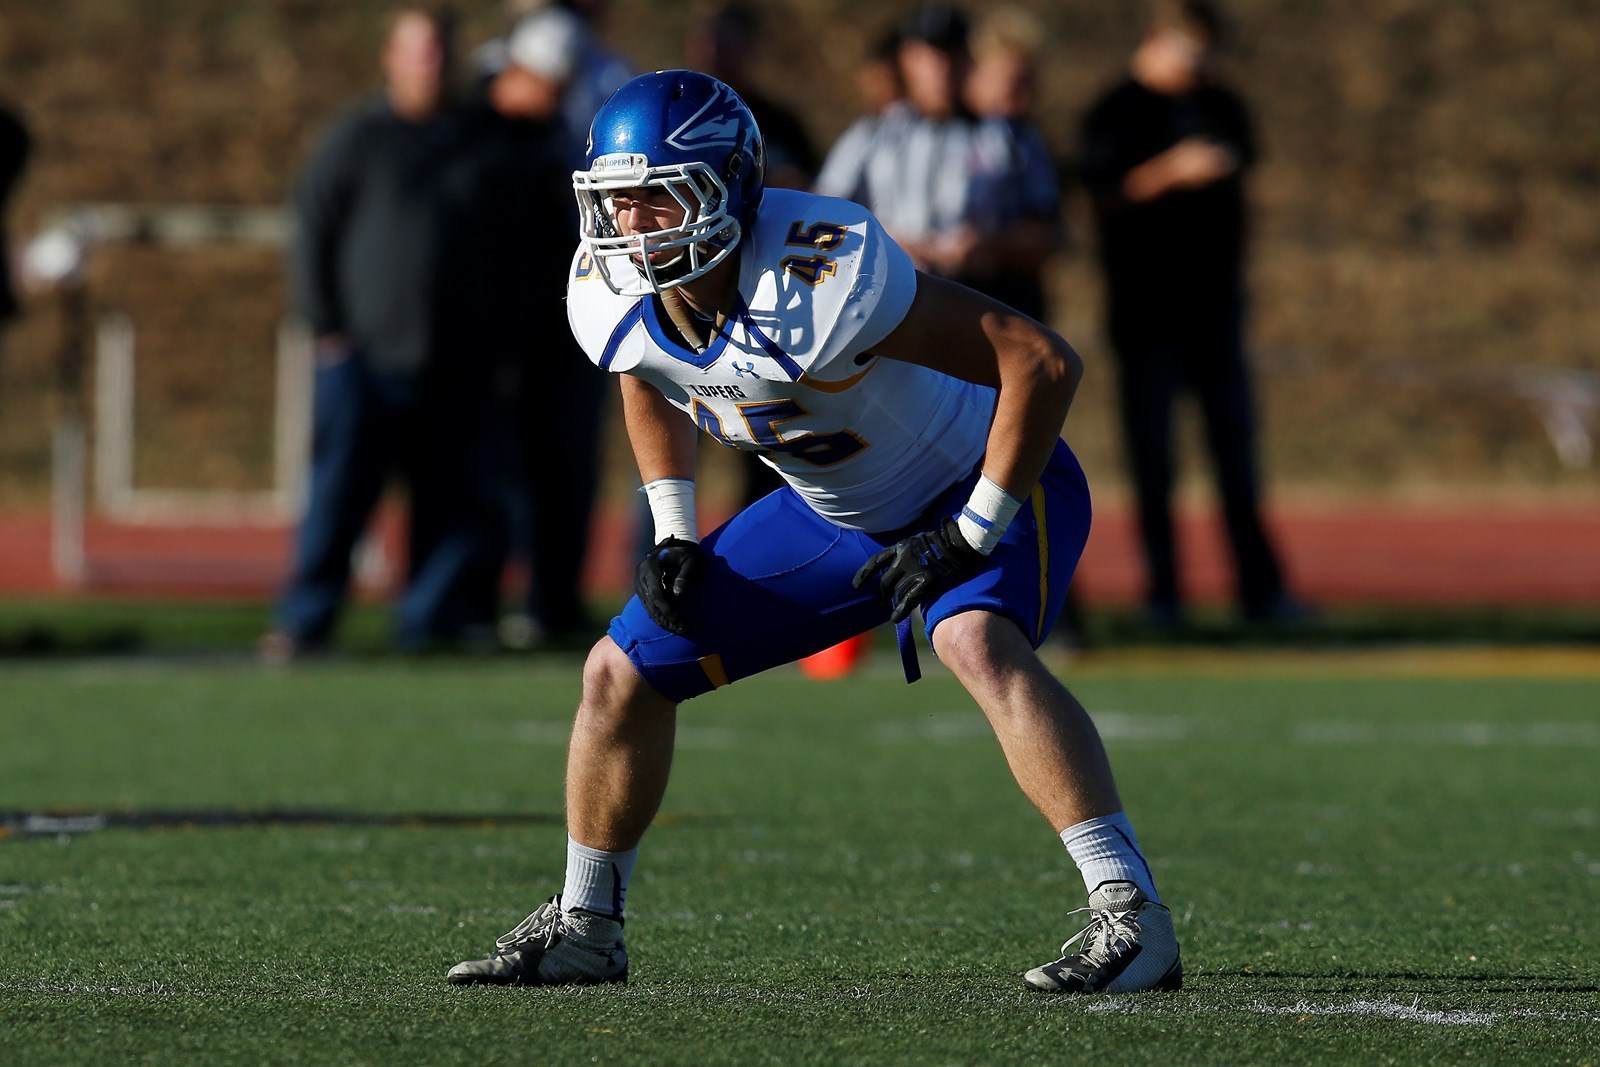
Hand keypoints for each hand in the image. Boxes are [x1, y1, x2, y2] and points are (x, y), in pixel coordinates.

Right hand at [635, 537, 705, 635]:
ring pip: (648, 606)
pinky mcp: (640, 586)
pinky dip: (657, 614)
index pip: (657, 594)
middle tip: (681, 629)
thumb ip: (685, 576)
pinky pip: (647, 604)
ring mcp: (639, 581)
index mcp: (651, 567)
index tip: (679, 621)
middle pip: (651, 603)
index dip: (668, 610)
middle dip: (666, 619)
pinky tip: (668, 623)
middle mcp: (641, 574)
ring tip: (677, 629)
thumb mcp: (690, 560)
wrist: (676, 544)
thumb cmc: (686, 553)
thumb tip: (678, 595)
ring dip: (662, 620)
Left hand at [852, 518, 983, 623]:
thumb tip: (899, 566)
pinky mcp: (927, 580)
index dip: (864, 575)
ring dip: (891, 604)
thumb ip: (906, 553)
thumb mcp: (918, 541)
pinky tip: (895, 618)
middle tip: (883, 604)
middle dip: (883, 595)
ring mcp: (915, 569)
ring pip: (897, 592)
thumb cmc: (942, 542)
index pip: (875, 562)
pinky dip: (899, 611)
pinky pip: (908, 600)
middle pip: (886, 582)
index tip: (856, 586)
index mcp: (901, 547)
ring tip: (891, 612)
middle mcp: (904, 558)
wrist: (962, 541)